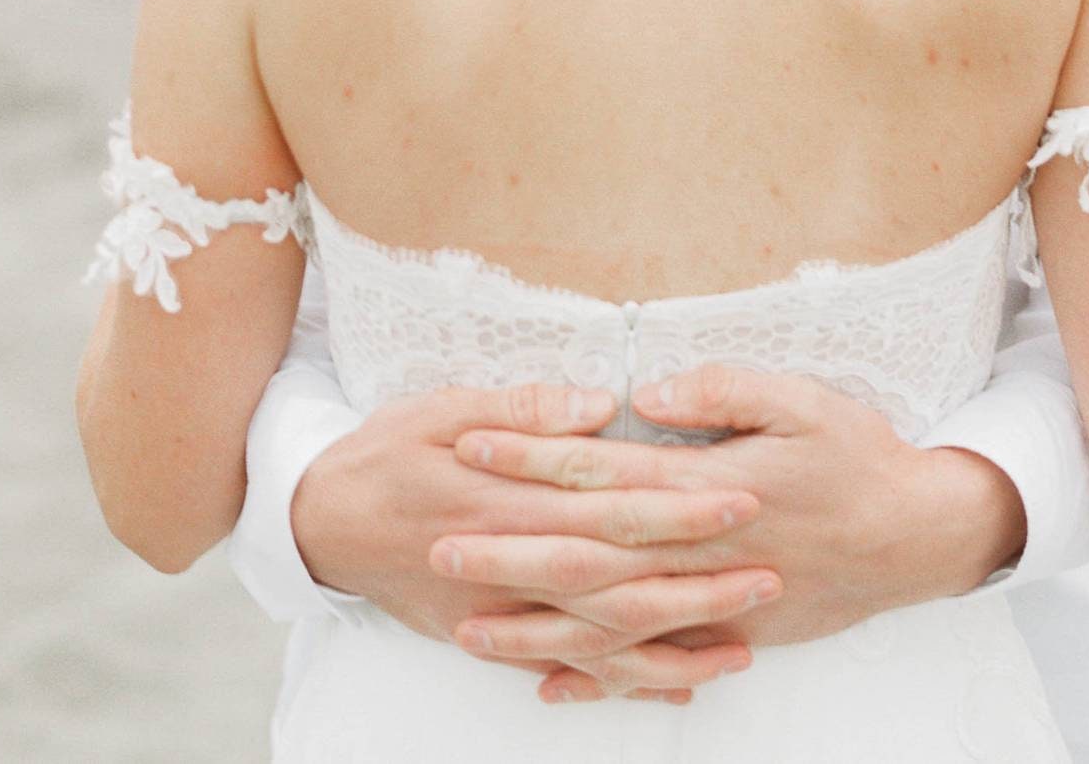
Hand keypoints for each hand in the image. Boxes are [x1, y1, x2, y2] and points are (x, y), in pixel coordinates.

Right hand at [289, 381, 765, 701]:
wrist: (320, 521)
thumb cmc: (389, 449)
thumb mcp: (447, 405)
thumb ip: (526, 407)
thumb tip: (600, 404)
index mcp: (510, 498)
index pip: (612, 505)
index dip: (679, 506)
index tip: (741, 495)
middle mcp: (513, 564)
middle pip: (621, 582)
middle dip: (698, 582)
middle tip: (769, 571)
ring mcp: (504, 613)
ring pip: (602, 642)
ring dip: (676, 644)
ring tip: (745, 640)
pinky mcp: (493, 638)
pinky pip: (568, 669)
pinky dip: (623, 681)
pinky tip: (675, 684)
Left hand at [439, 363, 1025, 702]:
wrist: (918, 536)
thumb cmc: (857, 453)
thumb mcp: (798, 396)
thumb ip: (721, 389)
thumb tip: (645, 390)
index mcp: (707, 485)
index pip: (600, 470)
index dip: (534, 456)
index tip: (473, 443)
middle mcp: (700, 553)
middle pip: (587, 556)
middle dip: (509, 550)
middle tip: (439, 542)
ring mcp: (713, 604)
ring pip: (609, 624)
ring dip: (535, 625)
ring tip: (466, 626)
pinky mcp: (730, 634)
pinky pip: (654, 666)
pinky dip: (602, 678)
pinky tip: (551, 684)